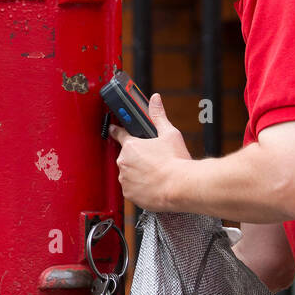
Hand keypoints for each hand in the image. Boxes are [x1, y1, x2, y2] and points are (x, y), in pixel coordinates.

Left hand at [108, 93, 190, 210]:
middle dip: (137, 158)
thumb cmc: (175, 162)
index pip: (118, 134)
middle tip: (152, 161)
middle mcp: (124, 162)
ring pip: (128, 174)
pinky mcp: (129, 194)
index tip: (115, 130)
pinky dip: (139, 188)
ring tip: (154, 174)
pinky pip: (131, 189)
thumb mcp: (169, 133)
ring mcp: (125, 179)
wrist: (180, 187)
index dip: (118, 132)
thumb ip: (158, 116)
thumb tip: (155, 100)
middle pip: (126, 157)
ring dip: (137, 173)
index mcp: (131, 146)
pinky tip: (152, 185)